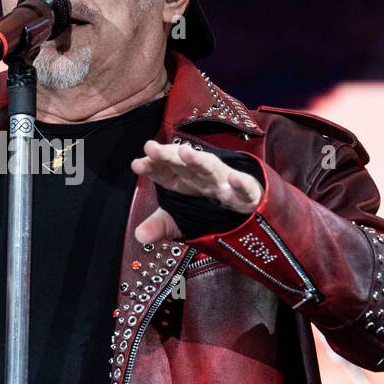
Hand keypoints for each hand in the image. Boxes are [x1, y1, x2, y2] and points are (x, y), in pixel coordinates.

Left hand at [131, 140, 262, 243]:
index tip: (137, 164)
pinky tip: (234, 178)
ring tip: (185, 152)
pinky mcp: (246, 194)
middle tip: (151, 148)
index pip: (164, 171)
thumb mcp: (179, 220)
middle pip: (182, 164)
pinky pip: (245, 188)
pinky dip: (240, 183)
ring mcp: (224, 183)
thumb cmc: (207, 208)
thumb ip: (160, 226)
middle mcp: (200, 177)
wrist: (245, 211)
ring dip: (199, 160)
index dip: (151, 167)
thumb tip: (138, 236)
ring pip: (211, 169)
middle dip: (168, 155)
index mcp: (182, 180)